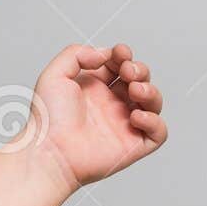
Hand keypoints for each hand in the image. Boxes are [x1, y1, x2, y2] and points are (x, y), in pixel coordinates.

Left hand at [24, 43, 166, 195]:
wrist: (49, 152)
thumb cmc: (47, 119)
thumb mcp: (54, 74)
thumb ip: (77, 54)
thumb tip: (104, 54)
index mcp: (95, 88)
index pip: (120, 65)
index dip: (124, 56)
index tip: (119, 53)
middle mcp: (111, 105)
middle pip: (140, 80)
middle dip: (140, 70)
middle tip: (127, 72)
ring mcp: (123, 125)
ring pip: (153, 103)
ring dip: (151, 91)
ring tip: (135, 90)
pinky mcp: (132, 146)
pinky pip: (158, 133)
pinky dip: (154, 121)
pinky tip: (136, 116)